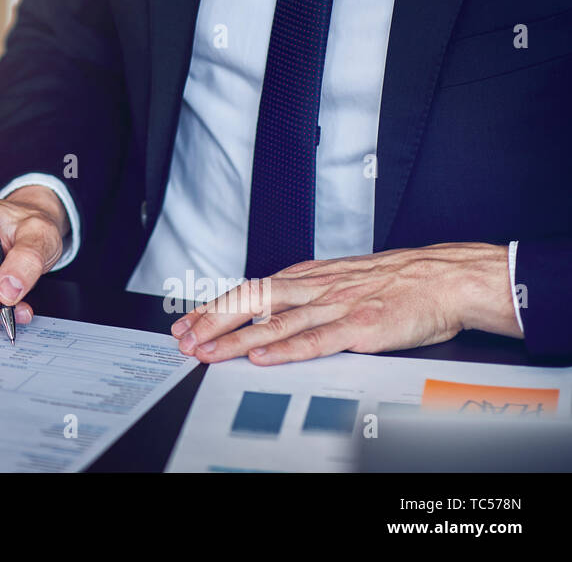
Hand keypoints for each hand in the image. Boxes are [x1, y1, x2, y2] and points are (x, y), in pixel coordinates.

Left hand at [171, 242, 521, 364]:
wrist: (447, 277)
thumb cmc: (399, 282)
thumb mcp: (341, 278)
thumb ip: (307, 293)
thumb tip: (272, 307)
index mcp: (309, 276)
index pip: (250, 290)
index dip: (215, 307)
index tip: (188, 323)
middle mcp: (316, 287)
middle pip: (252, 301)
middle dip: (213, 321)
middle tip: (185, 339)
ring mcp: (336, 306)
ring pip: (275, 322)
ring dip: (236, 339)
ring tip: (208, 352)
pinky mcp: (360, 326)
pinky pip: (317, 338)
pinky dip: (286, 348)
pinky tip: (262, 356)